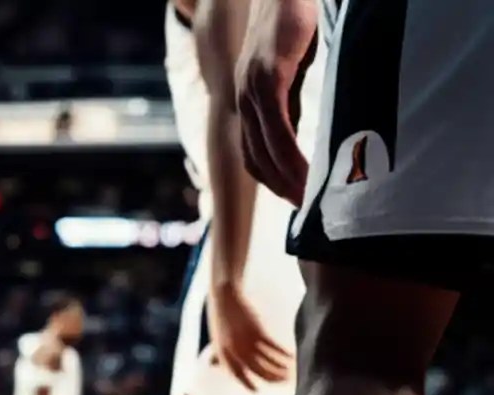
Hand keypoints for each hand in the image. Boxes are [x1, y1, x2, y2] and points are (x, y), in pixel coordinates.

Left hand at [208, 282, 290, 389]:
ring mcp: (246, 341)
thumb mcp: (217, 337)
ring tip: (290, 372)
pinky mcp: (257, 331)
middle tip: (282, 382)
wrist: (225, 296)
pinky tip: (291, 357)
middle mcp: (234, 350)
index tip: (256, 391)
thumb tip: (218, 364)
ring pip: (267, 361)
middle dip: (270, 378)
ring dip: (280, 368)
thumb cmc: (221, 317)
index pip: (236, 374)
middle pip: (256, 370)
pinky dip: (283, 354)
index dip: (246, 384)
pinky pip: (273, 347)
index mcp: (222, 352)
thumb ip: (221, 352)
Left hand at [236, 0, 318, 204]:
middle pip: (256, 159)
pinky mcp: (268, 77)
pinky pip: (278, 127)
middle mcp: (243, 99)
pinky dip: (291, 155)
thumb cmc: (294, 25)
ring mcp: (251, 89)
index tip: (295, 202)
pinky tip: (308, 171)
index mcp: (247, 101)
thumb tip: (304, 133)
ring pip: (266, 149)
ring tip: (310, 200)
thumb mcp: (291, 73)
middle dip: (280, 189)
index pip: (254, 154)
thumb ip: (292, 102)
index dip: (272, 182)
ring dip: (288, 179)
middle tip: (306, 211)